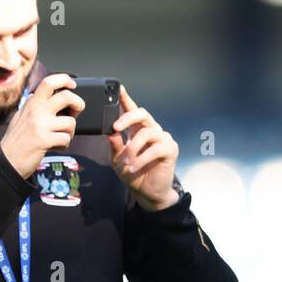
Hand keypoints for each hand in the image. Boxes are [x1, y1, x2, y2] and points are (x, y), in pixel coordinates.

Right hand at [0, 72, 83, 178]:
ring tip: (60, 137)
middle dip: (79, 104)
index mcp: (31, 103)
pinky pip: (66, 139)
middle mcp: (36, 111)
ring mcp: (40, 125)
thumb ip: (32, 106)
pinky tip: (55, 146)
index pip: (48, 82)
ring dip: (70, 132)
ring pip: (70, 122)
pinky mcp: (44, 140)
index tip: (73, 84)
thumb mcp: (20, 117)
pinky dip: (65, 145)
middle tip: (77, 112)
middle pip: (66, 96)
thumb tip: (44, 96)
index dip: (64, 80)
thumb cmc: (15, 140)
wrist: (6, 161)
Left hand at [109, 85, 179, 209]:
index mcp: (138, 130)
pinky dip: (141, 159)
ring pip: (146, 133)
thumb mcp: (118, 160)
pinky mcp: (170, 149)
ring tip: (126, 163)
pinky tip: (134, 168)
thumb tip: (111, 134)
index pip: (133, 111)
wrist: (147, 192)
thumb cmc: (134, 174)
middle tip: (116, 127)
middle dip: (127, 117)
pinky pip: (154, 149)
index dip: (126, 99)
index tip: (119, 89)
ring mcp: (162, 139)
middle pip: (143, 113)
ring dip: (133, 149)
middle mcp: (152, 131)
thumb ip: (115, 146)